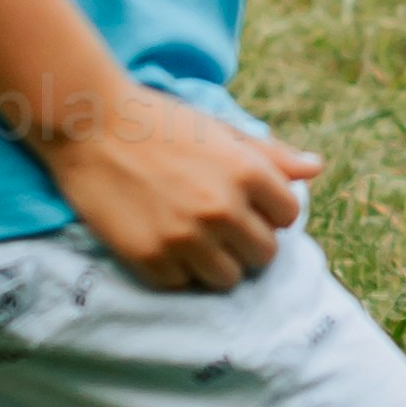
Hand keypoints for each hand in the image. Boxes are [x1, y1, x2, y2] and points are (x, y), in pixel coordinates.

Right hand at [52, 86, 320, 289]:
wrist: (88, 124)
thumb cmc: (158, 122)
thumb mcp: (219, 129)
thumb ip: (270, 154)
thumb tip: (317, 169)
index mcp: (247, 172)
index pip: (288, 217)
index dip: (268, 212)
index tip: (245, 204)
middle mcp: (222, 208)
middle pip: (264, 255)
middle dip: (246, 243)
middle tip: (217, 225)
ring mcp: (186, 236)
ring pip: (228, 279)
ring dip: (216, 264)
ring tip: (192, 237)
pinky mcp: (150, 258)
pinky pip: (182, 284)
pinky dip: (175, 270)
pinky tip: (160, 240)